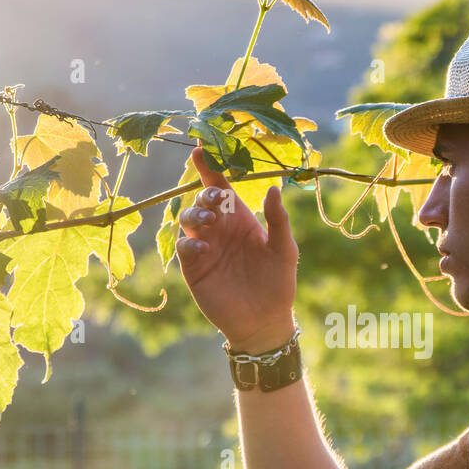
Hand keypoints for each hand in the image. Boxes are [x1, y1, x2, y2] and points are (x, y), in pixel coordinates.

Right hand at [175, 147, 298, 348]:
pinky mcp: (194, 267)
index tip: (202, 148)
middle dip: (205, 193)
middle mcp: (219, 228)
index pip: (222, 186)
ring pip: (188, 218)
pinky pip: (184, 247)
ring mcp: (205, 246)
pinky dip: (189, 243)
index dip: (211, 167)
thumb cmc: (278, 282)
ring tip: (208, 219)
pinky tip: (202, 247)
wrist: (265, 320)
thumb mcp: (284, 249)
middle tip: (215, 199)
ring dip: (195, 213)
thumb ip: (278, 219)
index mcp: (240, 218)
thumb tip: (274, 187)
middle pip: (203, 199)